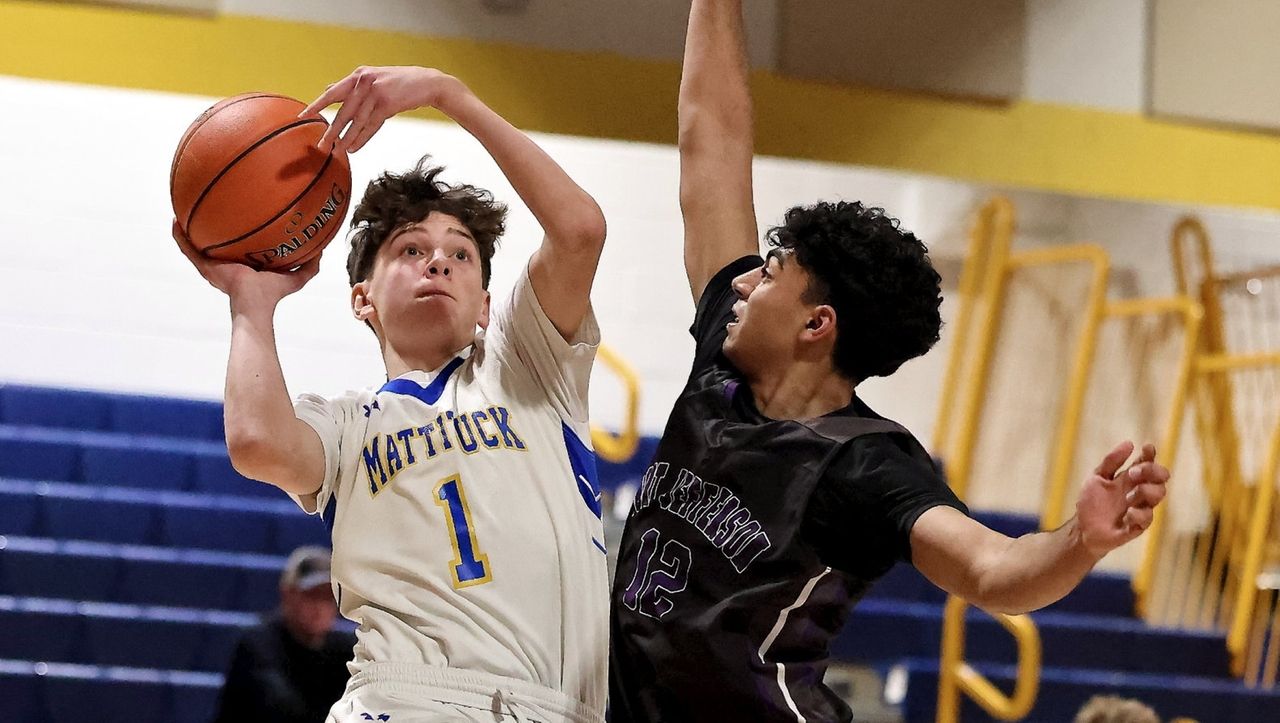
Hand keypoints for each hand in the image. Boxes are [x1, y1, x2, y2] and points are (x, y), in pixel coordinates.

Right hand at [172, 220, 319, 308]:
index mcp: (243, 263)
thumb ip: (310, 265)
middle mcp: (225, 263)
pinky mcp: (205, 267)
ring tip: (182, 208)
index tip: (238, 210)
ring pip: (196, 242)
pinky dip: (179, 236)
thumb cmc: (273, 294)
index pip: (238, 244)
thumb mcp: (296, 277)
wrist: (255, 303)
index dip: (237, 229)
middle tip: (209, 203)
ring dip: (189, 227)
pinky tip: (174, 220)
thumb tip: (322, 250)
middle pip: (216, 240)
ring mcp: (212, 265)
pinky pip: (188, 249)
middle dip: (212, 224)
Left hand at [300, 65, 468, 152]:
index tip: (304, 114)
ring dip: (346, 138)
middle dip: (331, 129)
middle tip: (321, 144)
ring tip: (337, 150)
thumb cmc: (401, 82)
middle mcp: (364, 82)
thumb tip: (329, 88)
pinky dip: (361, 138)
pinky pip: (371, 125)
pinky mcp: (387, 103)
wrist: (428, 83)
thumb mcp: (374, 77)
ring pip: (357, 121)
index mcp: (358, 75)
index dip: (318, 104)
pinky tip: (354, 148)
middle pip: (343, 110)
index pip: (333, 92)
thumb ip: (352, 85)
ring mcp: (375, 92)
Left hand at [1075, 441, 1169, 558]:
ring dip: (1146, 491)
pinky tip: (1128, 513)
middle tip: (1133, 473)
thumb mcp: (1097, 477)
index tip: (1147, 448)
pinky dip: (1139, 514)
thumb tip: (1130, 443)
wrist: (1082, 528)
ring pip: (1158, 495)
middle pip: (1160, 478)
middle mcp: (1139, 492)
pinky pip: (1147, 518)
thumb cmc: (1091, 502)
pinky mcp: (1137, 526)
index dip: (1150, 455)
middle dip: (1151, 471)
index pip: (1147, 463)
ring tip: (1129, 496)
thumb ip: (1112, 461)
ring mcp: (1141, 509)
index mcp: (1130, 479)